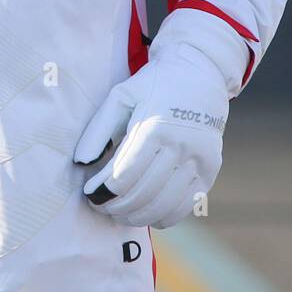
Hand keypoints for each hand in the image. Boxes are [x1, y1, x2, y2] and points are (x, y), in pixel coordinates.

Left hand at [72, 41, 228, 228]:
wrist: (199, 74)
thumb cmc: (153, 85)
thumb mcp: (121, 96)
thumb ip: (99, 129)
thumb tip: (81, 162)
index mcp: (155, 125)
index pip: (124, 173)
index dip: (103, 190)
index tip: (89, 194)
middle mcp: (180, 145)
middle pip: (143, 192)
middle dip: (116, 206)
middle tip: (100, 207)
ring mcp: (199, 159)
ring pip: (164, 204)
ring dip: (137, 216)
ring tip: (118, 214)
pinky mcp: (210, 169)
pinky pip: (186, 204)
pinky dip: (164, 217)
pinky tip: (146, 215)